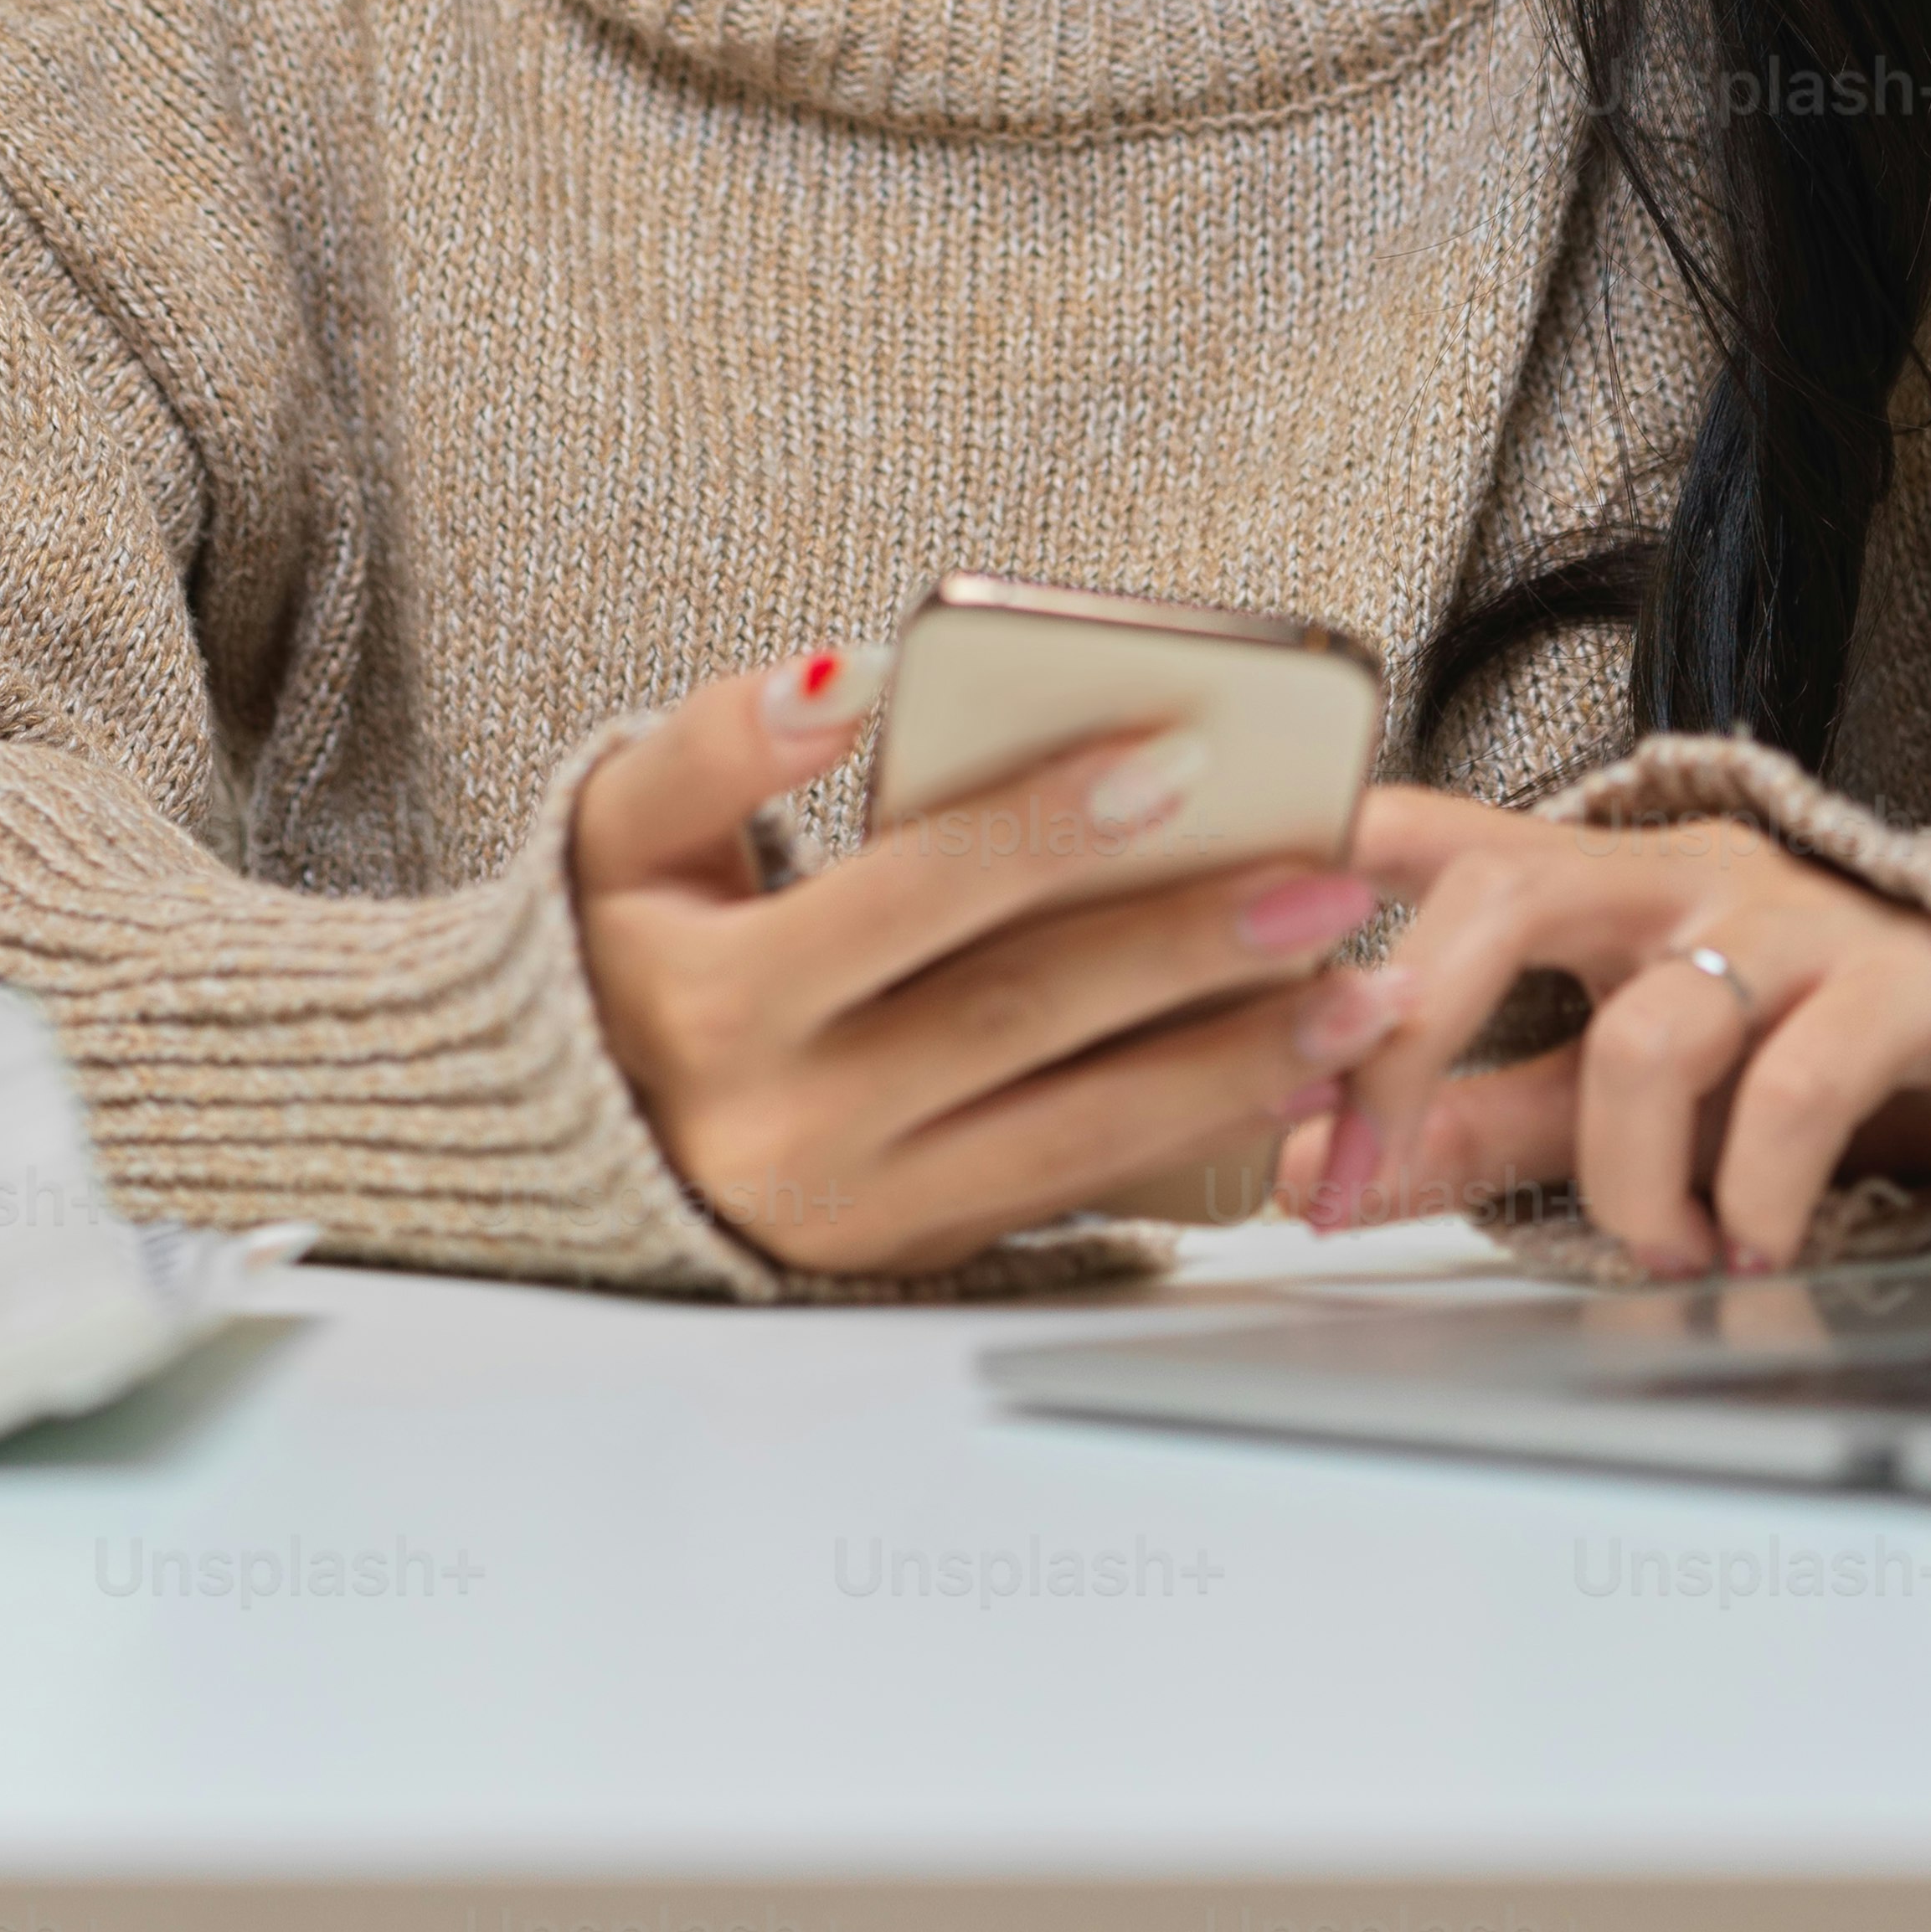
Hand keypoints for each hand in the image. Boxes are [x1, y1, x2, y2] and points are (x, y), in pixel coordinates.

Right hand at [570, 644, 1402, 1277]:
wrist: (571, 1126)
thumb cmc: (621, 942)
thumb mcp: (618, 827)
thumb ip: (717, 744)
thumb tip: (848, 679)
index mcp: (719, 1007)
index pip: (907, 902)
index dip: (1037, 828)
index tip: (1175, 755)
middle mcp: (790, 1131)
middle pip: (1017, 1022)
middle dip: (1183, 948)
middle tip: (1326, 880)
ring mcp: (863, 1211)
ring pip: (1075, 1134)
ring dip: (1230, 1063)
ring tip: (1359, 993)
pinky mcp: (919, 1252)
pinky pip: (1079, 1190)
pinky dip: (1195, 1134)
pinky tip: (1295, 1076)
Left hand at [1286, 789, 1930, 1277]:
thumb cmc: (1776, 1042)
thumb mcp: (1604, 1077)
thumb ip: (1464, 1117)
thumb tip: (1298, 1163)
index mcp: (1581, 873)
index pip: (1423, 822)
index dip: (1317, 850)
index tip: (1221, 930)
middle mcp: (1667, 870)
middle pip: (1496, 890)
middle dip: (1406, 1040)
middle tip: (1352, 1174)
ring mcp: (1780, 920)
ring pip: (1645, 1032)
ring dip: (1621, 1179)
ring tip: (1657, 1250)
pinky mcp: (1892, 985)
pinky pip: (1791, 1088)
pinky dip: (1753, 1193)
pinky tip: (1750, 1243)